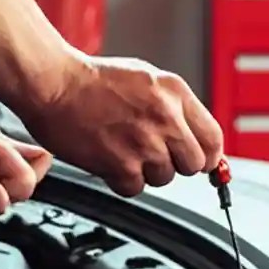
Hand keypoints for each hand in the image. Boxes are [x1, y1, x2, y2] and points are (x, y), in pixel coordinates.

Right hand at [21, 56, 224, 196]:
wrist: (55, 85)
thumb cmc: (94, 81)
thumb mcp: (148, 80)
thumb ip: (176, 108)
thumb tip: (197, 138)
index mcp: (175, 93)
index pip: (213, 139)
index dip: (209, 156)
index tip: (200, 161)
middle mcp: (166, 118)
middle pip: (194, 164)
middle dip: (176, 164)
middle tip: (153, 154)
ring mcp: (145, 143)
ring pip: (164, 178)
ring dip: (146, 171)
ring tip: (124, 149)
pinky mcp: (121, 165)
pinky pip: (135, 188)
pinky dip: (122, 180)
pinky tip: (109, 158)